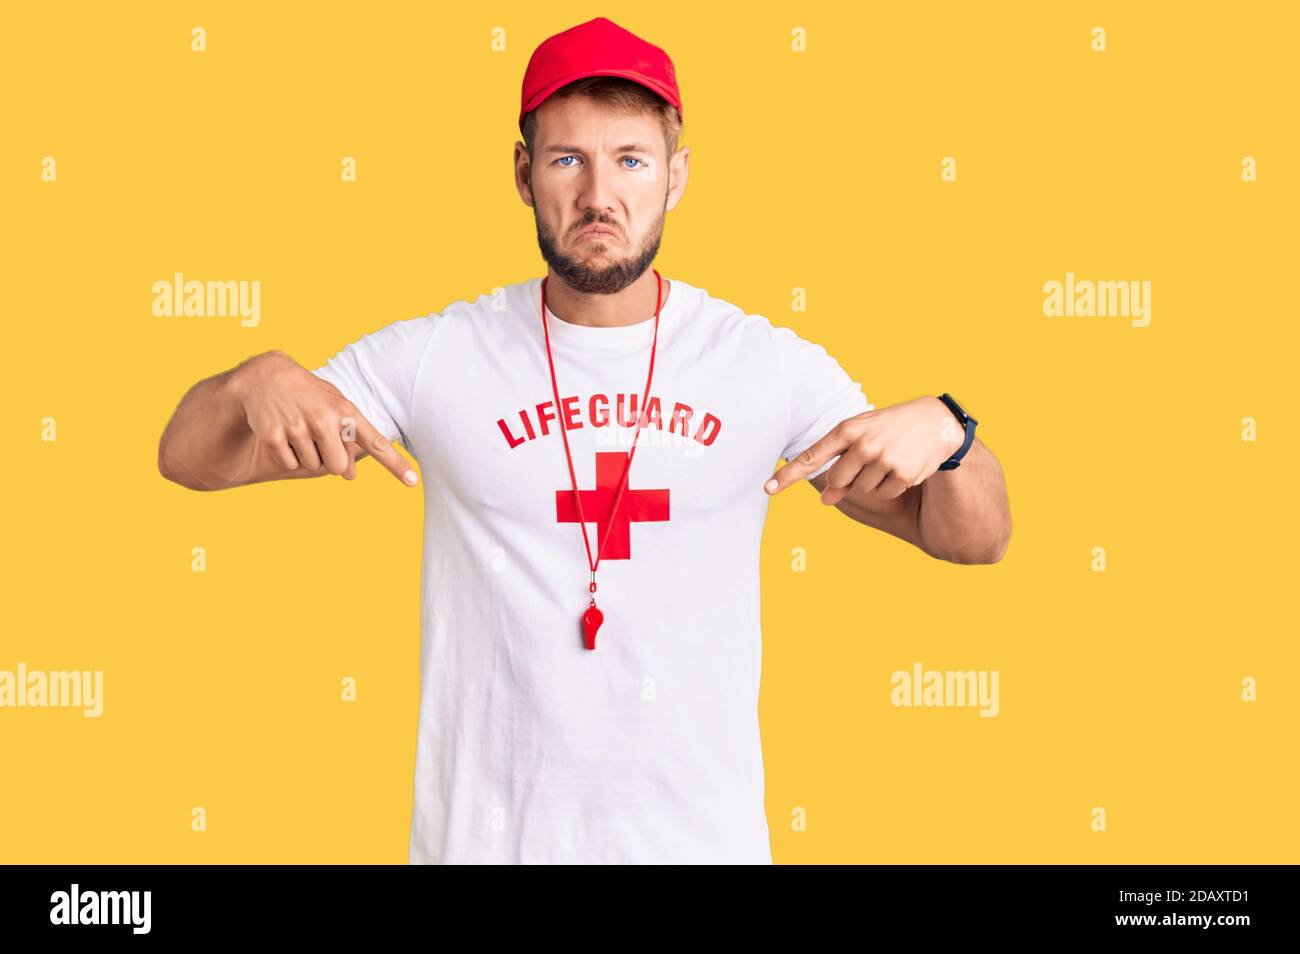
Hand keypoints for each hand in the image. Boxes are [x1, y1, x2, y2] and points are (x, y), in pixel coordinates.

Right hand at [229, 351, 417, 485]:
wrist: (266, 376)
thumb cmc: (309, 394)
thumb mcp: (334, 407)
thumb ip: (347, 439)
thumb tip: (351, 475)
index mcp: (344, 411)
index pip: (375, 443)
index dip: (395, 464)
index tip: (413, 481)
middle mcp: (323, 419)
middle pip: (338, 467)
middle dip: (332, 461)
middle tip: (320, 440)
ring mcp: (297, 427)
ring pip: (312, 466)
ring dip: (307, 455)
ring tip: (299, 428)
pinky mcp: (274, 436)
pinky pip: (290, 463)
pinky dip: (288, 455)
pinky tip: (284, 432)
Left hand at [764, 396, 963, 505]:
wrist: (935, 422)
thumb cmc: (889, 429)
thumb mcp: (862, 439)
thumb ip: (840, 465)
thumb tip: (825, 500)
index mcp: (848, 429)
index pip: (812, 456)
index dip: (788, 475)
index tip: (768, 488)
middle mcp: (863, 444)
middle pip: (836, 481)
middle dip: (846, 479)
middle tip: (867, 460)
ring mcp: (883, 459)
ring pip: (860, 490)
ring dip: (870, 481)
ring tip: (888, 458)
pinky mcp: (902, 474)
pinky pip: (882, 494)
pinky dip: (889, 486)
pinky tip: (900, 467)